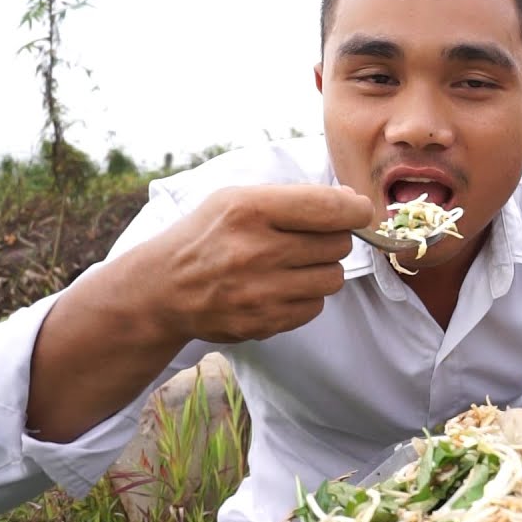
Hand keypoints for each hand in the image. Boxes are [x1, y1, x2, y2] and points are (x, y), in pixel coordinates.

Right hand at [142, 184, 373, 343]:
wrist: (161, 289)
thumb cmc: (208, 236)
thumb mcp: (237, 199)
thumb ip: (295, 198)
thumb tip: (354, 205)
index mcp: (249, 209)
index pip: (329, 208)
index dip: (357, 210)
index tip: (360, 212)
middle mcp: (254, 251)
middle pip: (338, 244)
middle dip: (332, 239)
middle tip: (308, 239)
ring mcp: (259, 291)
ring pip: (333, 278)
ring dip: (321, 269)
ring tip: (293, 264)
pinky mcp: (263, 323)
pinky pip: (315, 307)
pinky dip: (306, 297)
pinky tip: (279, 287)